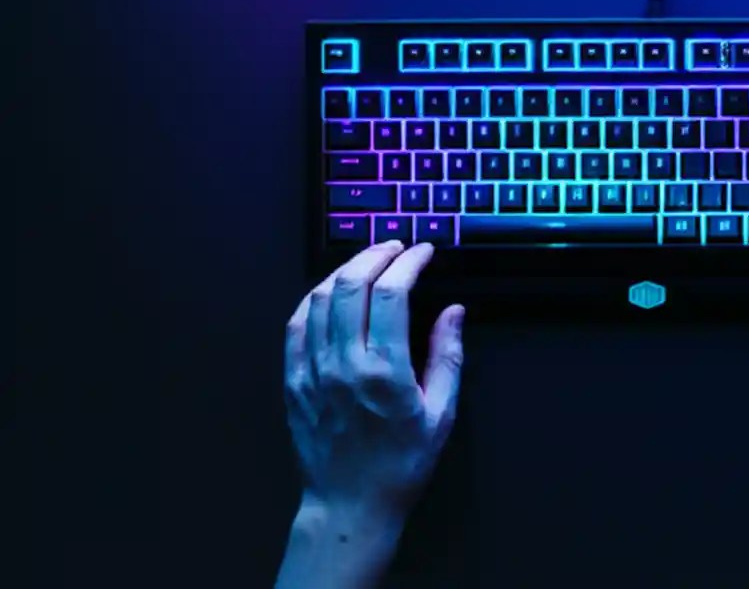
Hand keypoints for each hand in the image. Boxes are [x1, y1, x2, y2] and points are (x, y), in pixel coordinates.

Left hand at [283, 241, 463, 523]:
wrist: (350, 505)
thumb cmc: (402, 464)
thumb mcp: (441, 413)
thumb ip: (448, 356)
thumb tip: (454, 311)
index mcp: (384, 371)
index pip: (392, 293)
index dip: (409, 262)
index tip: (424, 252)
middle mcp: (344, 364)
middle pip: (350, 285)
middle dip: (375, 254)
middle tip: (396, 246)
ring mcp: (312, 371)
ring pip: (318, 298)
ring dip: (344, 270)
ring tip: (366, 262)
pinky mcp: (293, 381)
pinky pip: (296, 325)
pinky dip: (313, 299)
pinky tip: (329, 291)